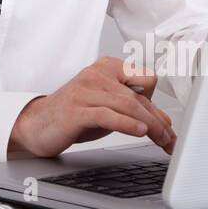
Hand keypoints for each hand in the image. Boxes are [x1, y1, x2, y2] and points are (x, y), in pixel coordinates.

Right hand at [7, 56, 176, 158]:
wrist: (37, 124)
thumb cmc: (74, 114)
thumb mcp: (108, 108)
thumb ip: (133, 109)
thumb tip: (164, 122)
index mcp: (107, 67)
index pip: (146, 79)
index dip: (158, 104)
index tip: (166, 127)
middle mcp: (96, 74)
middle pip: (139, 97)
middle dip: (159, 122)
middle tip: (169, 141)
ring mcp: (85, 90)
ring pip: (128, 106)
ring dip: (150, 127)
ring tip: (161, 141)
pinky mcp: (77, 109)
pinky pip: (108, 115)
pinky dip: (127, 124)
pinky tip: (140, 131)